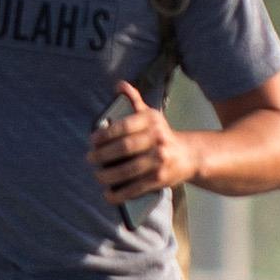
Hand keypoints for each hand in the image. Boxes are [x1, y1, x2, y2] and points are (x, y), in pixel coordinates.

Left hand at [89, 80, 195, 207]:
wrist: (189, 156)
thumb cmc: (161, 135)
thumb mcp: (150, 116)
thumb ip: (134, 101)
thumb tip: (119, 84)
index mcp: (152, 121)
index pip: (124, 126)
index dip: (104, 134)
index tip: (92, 140)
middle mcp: (158, 139)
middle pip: (124, 148)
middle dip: (102, 155)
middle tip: (90, 159)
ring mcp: (160, 160)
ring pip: (128, 170)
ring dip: (108, 175)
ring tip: (98, 175)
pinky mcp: (160, 179)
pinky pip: (136, 188)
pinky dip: (120, 193)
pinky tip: (108, 194)